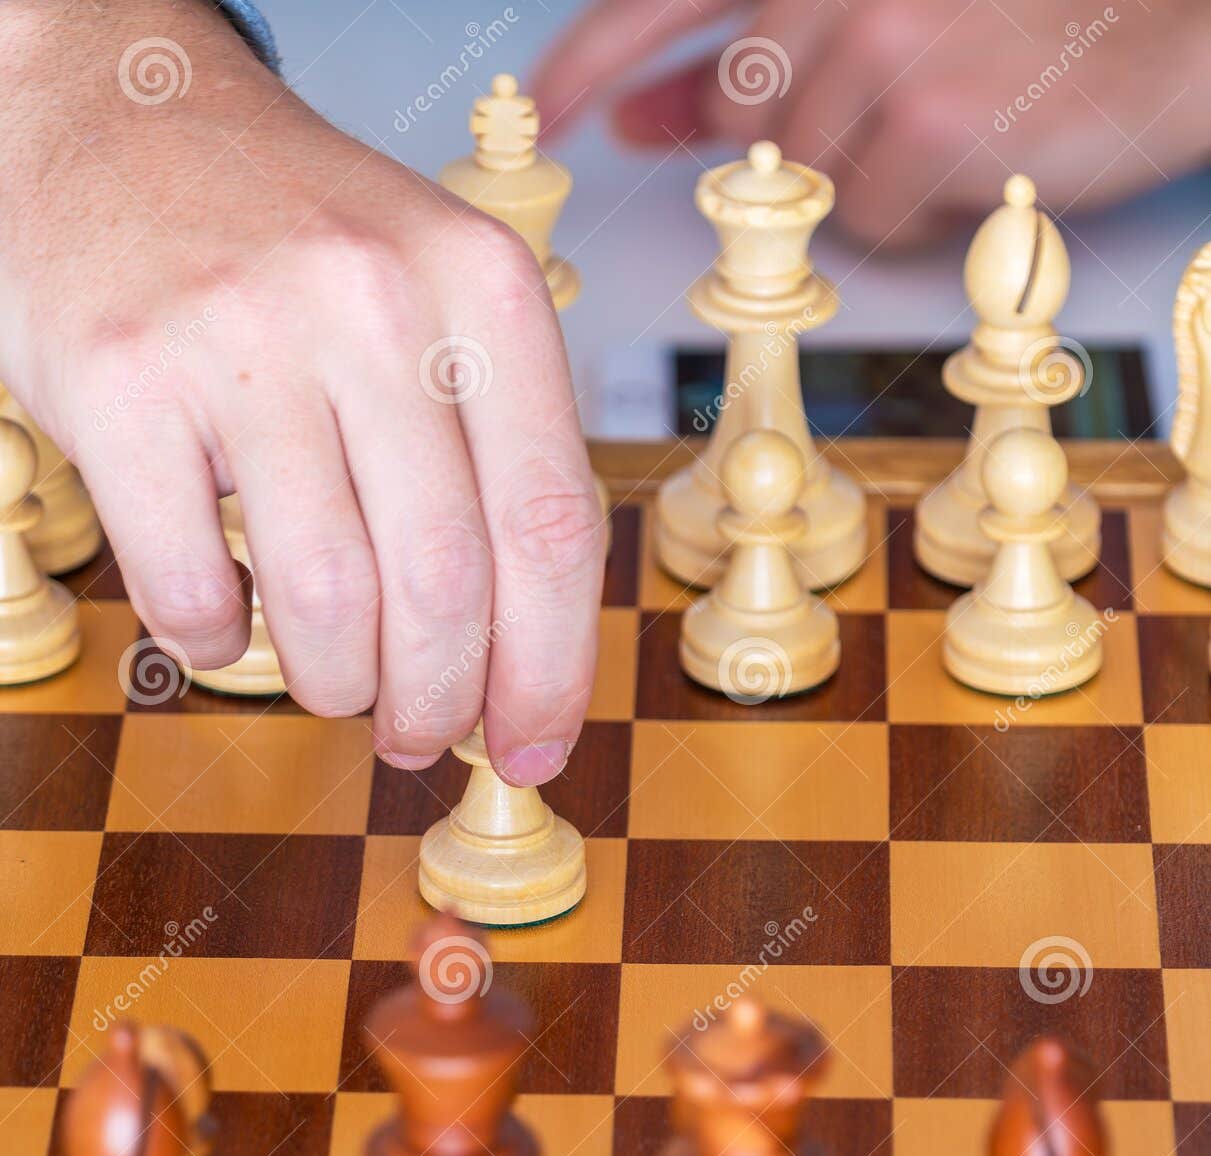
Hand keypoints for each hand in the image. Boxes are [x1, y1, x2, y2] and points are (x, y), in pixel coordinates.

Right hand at [0, 0, 602, 781]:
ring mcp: (241, 335)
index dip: (551, 672)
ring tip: (332, 684)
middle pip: (445, 588)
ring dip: (335, 686)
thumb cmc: (299, 246)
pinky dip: (217, 643)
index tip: (534, 748)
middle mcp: (375, 301)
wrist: (121, 117)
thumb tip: (520, 666)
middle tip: (420, 737)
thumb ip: (492, 459)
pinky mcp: (121, 376)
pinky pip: (192, 588)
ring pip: (326, 604)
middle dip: (439, 703)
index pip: (553, 528)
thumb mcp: (438, 305)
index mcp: (484, 290)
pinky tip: (228, 621)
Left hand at [534, 0, 1210, 247]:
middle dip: (790, 148)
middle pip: (744, 116)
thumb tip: (646, 113)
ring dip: (862, 182)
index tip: (544, 110)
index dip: (593, 57)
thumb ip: (748, 55)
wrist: (1165, 38)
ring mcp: (881, 39)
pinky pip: (863, 219)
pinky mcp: (924, 118)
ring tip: (949, 132)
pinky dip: (906, 219)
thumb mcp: (875, 18)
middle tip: (889, 121)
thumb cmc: (1022, 26)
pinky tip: (965, 170)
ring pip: (802, 178)